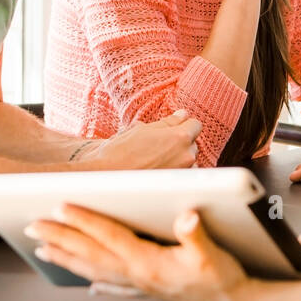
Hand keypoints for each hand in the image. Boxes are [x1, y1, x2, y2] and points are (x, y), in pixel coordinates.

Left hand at [25, 205, 253, 300]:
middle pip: (91, 253)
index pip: (108, 236)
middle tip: (32, 226)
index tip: (61, 206)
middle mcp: (137, 274)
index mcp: (147, 262)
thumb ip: (195, 235)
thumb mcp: (212, 254)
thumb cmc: (223, 278)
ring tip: (43, 248)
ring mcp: (139, 284)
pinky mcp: (147, 289)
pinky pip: (111, 284)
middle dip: (60, 238)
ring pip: (93, 269)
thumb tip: (185, 217)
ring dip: (67, 257)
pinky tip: (85, 282)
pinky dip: (95, 280)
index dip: (84, 220)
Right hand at [87, 110, 201, 168]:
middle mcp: (186, 156)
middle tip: (158, 144)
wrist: (105, 175)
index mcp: (180, 137)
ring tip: (155, 159)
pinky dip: (174, 171)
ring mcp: (182, 173)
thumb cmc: (121, 150)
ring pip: (188, 159)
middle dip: (180, 141)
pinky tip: (157, 170)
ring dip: (178, 157)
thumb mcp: (143, 128)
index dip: (183, 124)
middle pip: (193, 143)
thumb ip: (168, 122)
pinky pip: (182, 174)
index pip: (195, 124)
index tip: (172, 127)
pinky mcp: (176, 186)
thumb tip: (182, 114)